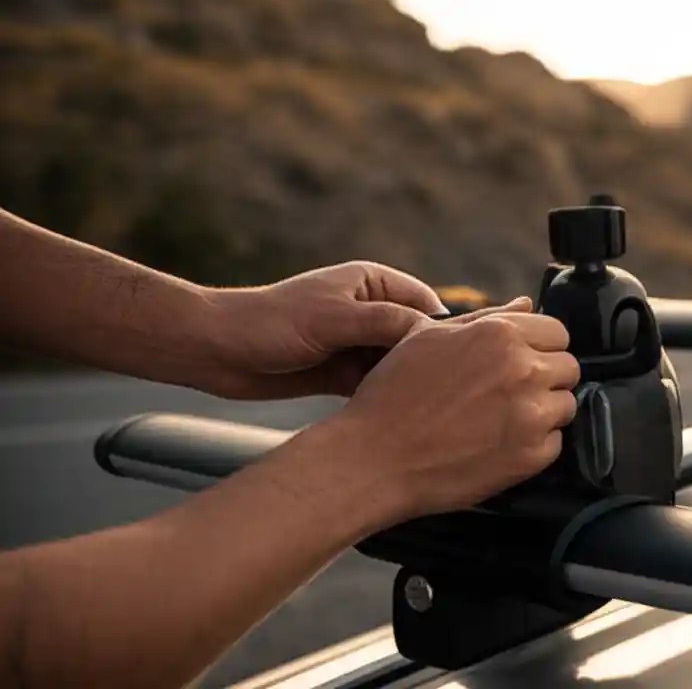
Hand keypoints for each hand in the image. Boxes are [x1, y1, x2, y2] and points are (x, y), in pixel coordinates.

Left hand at [202, 261, 446, 398]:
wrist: (215, 351)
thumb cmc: (271, 323)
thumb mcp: (336, 318)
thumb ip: (387, 323)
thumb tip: (435, 334)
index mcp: (372, 284)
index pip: (427, 305)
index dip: (448, 332)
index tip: (464, 362)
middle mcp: (369, 311)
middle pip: (416, 338)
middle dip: (429, 363)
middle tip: (449, 394)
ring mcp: (356, 344)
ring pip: (397, 365)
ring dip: (406, 384)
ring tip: (426, 410)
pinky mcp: (342, 373)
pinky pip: (376, 385)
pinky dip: (385, 398)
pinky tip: (397, 418)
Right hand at [286, 299, 580, 521]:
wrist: (374, 457)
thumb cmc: (394, 395)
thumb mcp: (430, 337)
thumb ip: (486, 318)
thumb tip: (526, 303)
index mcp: (501, 334)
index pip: (557, 332)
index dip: (539, 347)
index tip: (520, 362)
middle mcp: (523, 369)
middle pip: (567, 367)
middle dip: (544, 378)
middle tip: (507, 394)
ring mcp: (531, 414)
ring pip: (565, 405)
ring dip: (543, 412)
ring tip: (500, 419)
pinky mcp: (531, 455)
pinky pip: (555, 443)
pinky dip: (534, 445)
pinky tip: (497, 443)